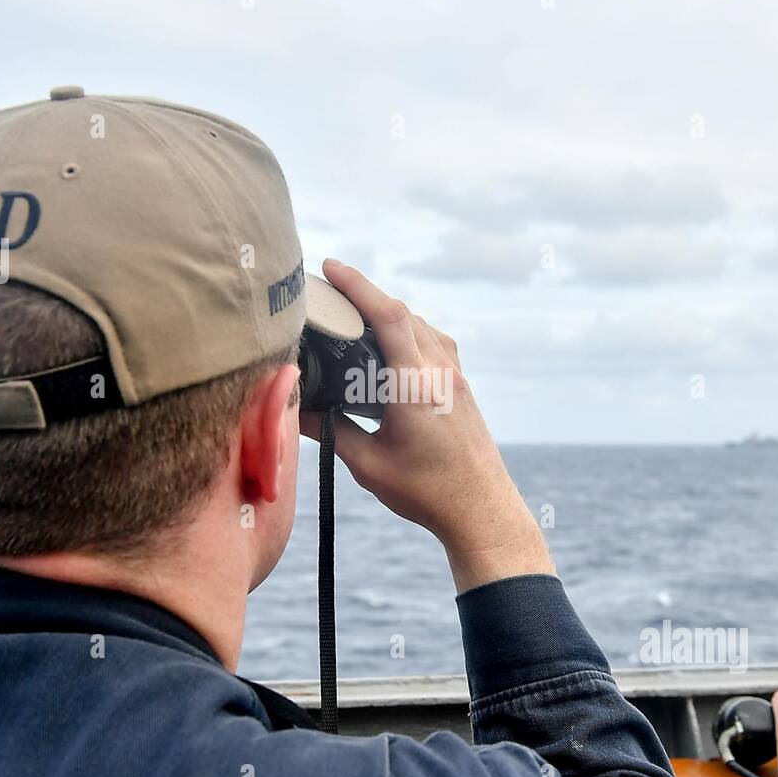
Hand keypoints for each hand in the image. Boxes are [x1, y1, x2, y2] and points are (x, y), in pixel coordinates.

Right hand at [301, 259, 553, 592]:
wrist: (482, 509)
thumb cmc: (427, 491)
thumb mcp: (368, 465)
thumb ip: (331, 433)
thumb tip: (295, 411)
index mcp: (416, 383)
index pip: (387, 316)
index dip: (358, 285)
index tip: (330, 267)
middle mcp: (440, 371)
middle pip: (403, 314)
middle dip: (366, 296)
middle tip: (331, 293)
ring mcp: (455, 377)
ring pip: (422, 327)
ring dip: (390, 315)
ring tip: (356, 320)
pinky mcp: (462, 388)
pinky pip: (434, 344)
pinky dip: (409, 334)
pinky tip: (392, 350)